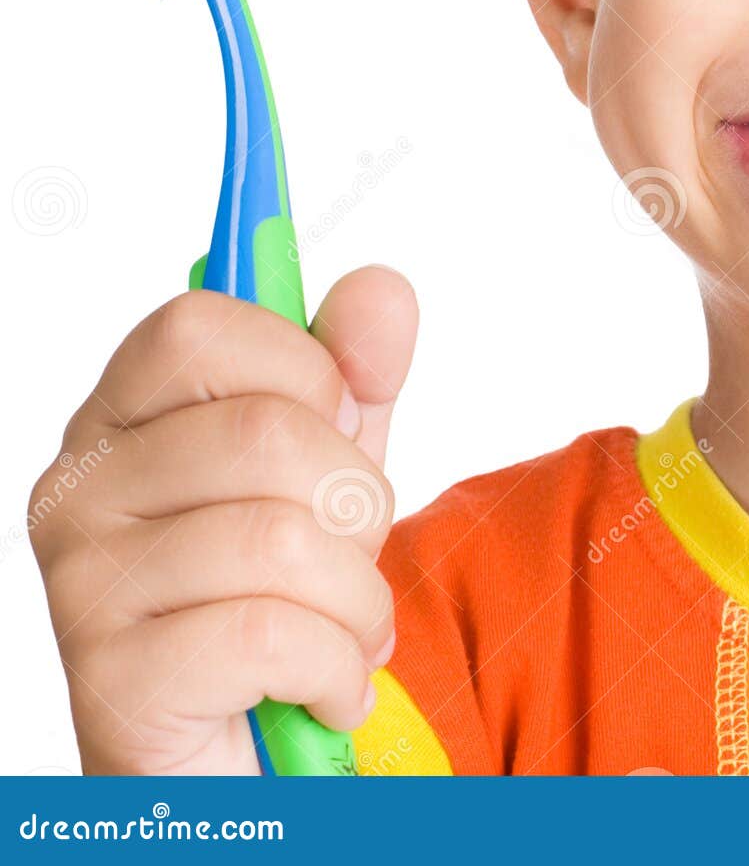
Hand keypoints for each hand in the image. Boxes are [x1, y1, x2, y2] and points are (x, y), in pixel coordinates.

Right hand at [30, 266, 417, 775]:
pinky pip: (270, 636)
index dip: (303, 368)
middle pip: (265, 433)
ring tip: (348, 628)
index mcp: (121, 415)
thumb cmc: (283, 584)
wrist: (245, 751)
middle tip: (350, 551)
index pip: (196, 325)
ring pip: (280, 540)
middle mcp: (77, 488)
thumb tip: (380, 288)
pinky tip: (328, 687)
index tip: (334, 423)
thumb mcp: (334, 459)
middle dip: (357, 499)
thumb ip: (356, 369)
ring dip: (358, 596)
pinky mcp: (111, 685)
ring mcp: (82, 587)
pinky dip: (337, 665)